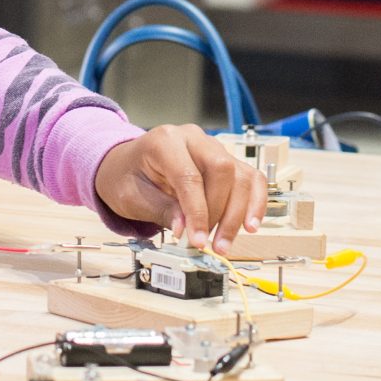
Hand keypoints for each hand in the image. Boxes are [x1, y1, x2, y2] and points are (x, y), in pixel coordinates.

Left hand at [93, 124, 267, 254]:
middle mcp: (192, 138)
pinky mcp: (225, 160)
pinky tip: (250, 225)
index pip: (189, 176)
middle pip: (222, 170)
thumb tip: (188, 229)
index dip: (197, 211)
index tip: (197, 240)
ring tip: (224, 242)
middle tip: (209, 243)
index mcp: (164, 141)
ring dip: (238, 213)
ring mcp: (212, 147)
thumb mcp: (131, 197)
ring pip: (240, 175)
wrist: (124, 165)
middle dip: (220, 212)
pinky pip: (250, 178)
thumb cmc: (125, 176)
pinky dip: (255, 202)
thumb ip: (161, 210)